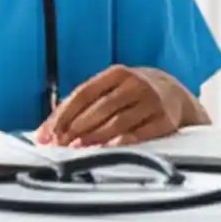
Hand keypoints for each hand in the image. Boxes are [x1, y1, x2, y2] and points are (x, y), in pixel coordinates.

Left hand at [36, 65, 191, 147]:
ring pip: (118, 121)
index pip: (83, 93)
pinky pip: (142, 132)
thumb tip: (46, 130)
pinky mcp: (166, 119)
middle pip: (100, 107)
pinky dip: (123, 141)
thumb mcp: (109, 89)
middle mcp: (135, 84)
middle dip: (76, 128)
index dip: (64, 114)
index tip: (49, 132)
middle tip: (60, 143)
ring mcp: (152, 101)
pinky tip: (108, 148)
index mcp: (116, 73)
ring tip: (78, 147)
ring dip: (95, 136)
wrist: (174, 92)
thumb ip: (80, 106)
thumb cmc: (130, 93)